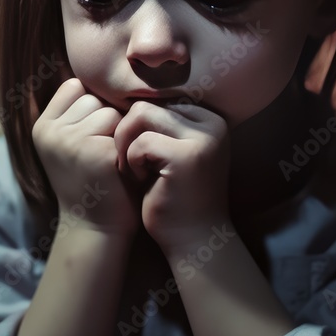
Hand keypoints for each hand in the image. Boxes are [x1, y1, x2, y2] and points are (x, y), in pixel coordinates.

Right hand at [32, 78, 141, 234]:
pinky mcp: (93, 150)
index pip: (76, 87)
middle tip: (103, 156)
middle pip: (94, 97)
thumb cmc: (94, 182)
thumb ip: (77, 112)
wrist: (98, 229)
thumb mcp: (73, 144)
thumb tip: (101, 71)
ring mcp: (69, 140)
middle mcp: (50, 131)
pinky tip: (120, 168)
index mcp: (42, 126)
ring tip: (111, 161)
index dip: (92, 109)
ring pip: (109, 111)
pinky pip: (123, 127)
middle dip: (106, 122)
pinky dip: (128, 145)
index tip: (93, 140)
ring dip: (119, 133)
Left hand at [113, 101, 231, 251]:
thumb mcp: (170, 153)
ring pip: (140, 115)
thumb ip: (160, 125)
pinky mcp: (187, 156)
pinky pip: (141, 142)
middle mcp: (212, 123)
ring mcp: (203, 139)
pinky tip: (139, 179)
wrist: (193, 239)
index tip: (139, 155)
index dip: (136, 127)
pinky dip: (131, 160)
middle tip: (128, 162)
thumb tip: (123, 96)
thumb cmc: (173, 196)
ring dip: (126, 143)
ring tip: (132, 168)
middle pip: (146, 105)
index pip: (157, 101)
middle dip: (126, 133)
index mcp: (210, 119)